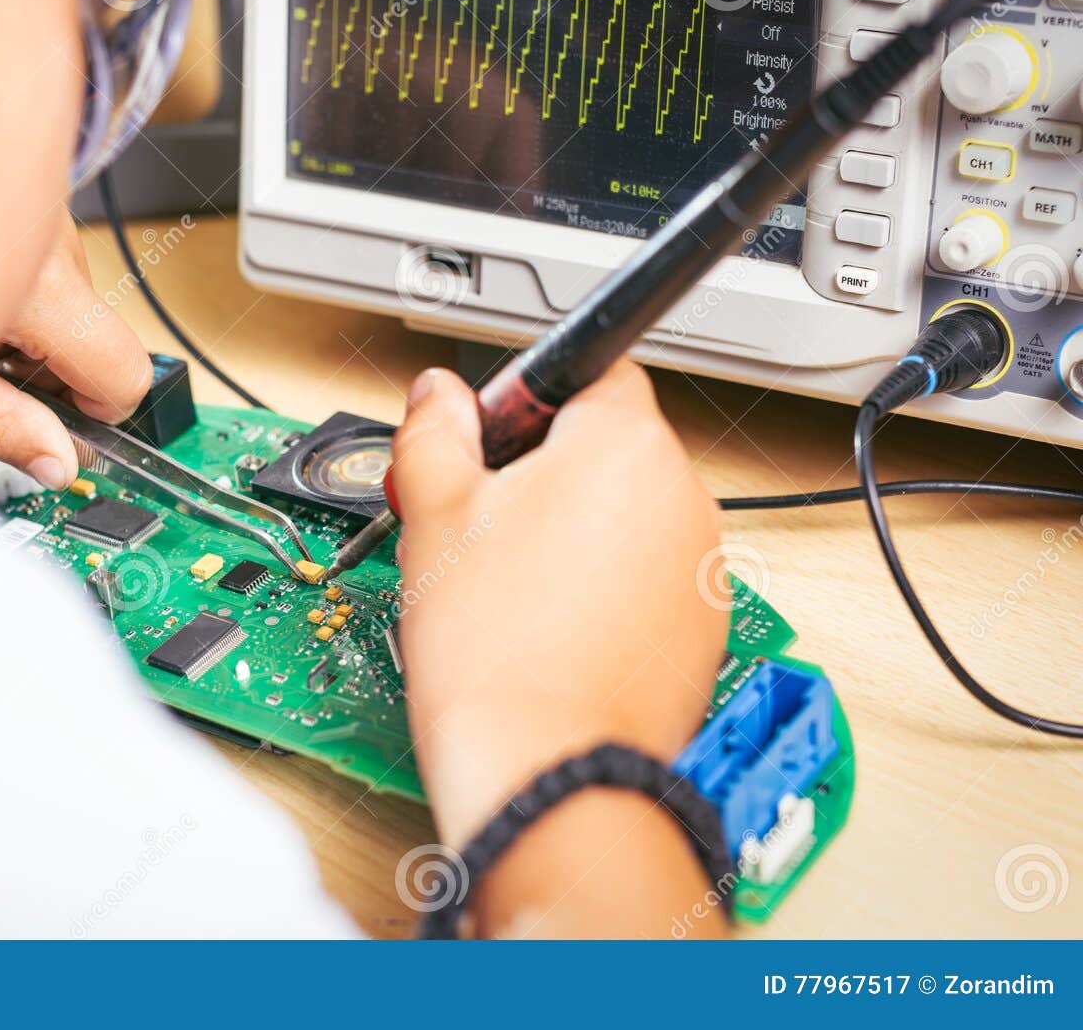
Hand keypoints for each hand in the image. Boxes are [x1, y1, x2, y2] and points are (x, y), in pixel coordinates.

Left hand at [0, 219, 151, 489]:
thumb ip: (0, 424)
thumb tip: (55, 463)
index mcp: (39, 287)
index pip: (124, 368)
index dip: (101, 408)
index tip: (64, 419)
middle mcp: (48, 233)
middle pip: (91, 321)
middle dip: (45, 354)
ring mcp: (31, 195)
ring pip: (56, 276)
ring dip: (16, 304)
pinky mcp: (5, 173)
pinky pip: (23, 235)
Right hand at [392, 362, 727, 936]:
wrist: (546, 767)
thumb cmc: (494, 647)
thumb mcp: (435, 508)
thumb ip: (435, 429)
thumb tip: (437, 394)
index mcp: (625, 443)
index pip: (591, 370)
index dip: (525, 398)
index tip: (483, 438)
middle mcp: (682, 497)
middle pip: (607, 447)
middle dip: (539, 471)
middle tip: (473, 518)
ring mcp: (701, 569)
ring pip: (624, 518)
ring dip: (568, 532)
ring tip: (501, 585)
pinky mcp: (701, 631)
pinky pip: (644, 581)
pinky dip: (598, 589)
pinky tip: (541, 627)